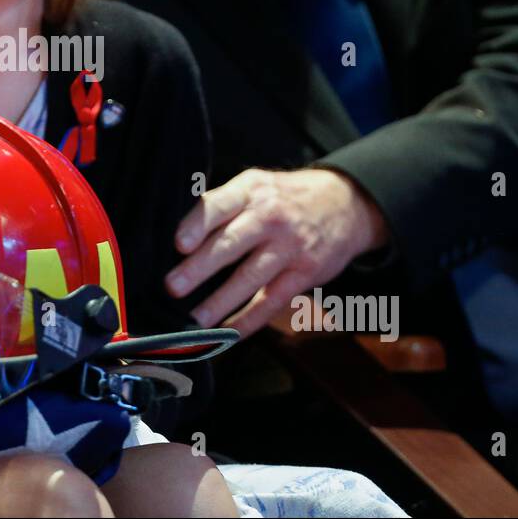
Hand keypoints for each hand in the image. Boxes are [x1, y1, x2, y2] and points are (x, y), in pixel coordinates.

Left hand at [166, 168, 389, 338]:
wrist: (344, 203)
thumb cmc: (282, 197)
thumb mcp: (254, 185)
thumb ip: (220, 206)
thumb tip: (176, 243)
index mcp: (250, 190)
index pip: (219, 205)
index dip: (197, 225)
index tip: (179, 245)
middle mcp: (269, 216)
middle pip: (231, 243)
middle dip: (200, 267)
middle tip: (173, 287)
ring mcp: (289, 246)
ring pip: (250, 277)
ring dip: (220, 301)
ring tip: (195, 319)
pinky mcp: (304, 273)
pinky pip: (272, 301)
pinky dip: (249, 320)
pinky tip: (227, 332)